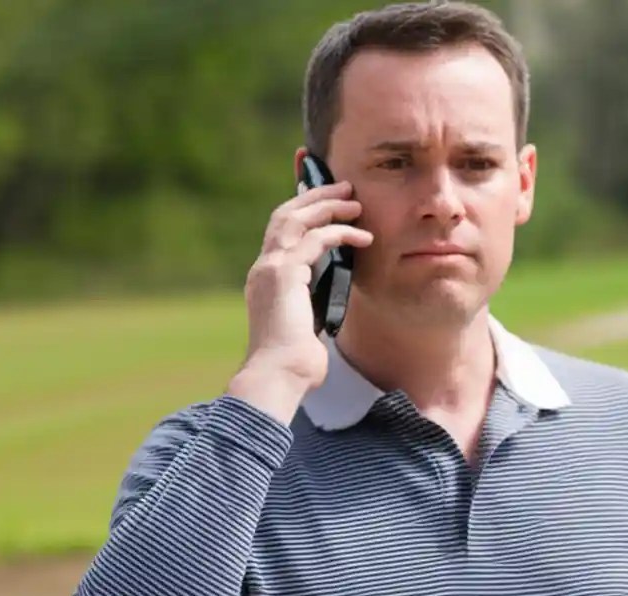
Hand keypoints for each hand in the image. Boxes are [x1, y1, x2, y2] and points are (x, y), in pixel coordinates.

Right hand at [228, 181, 372, 421]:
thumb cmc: (296, 361)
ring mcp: (270, 268)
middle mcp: (264, 268)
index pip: (281, 232)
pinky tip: (363, 236)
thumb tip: (329, 296)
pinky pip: (315, 240)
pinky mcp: (284, 273)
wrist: (279, 374)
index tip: (325, 199)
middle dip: (315, 197)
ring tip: (356, 201)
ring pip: (296, 219)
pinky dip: (340, 233)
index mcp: (266, 279)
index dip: (302, 210)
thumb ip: (313, 302)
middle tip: (345, 187)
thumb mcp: (307, 322)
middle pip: (285, 215)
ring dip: (328, 206)